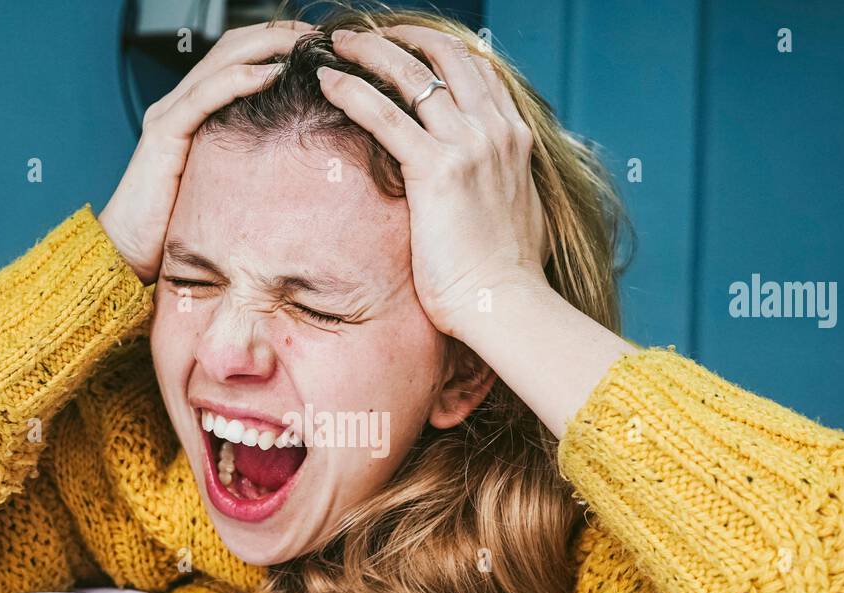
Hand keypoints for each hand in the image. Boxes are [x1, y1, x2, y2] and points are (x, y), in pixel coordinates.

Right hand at [99, 20, 313, 283]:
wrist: (128, 252)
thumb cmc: (175, 227)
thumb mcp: (223, 186)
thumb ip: (247, 163)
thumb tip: (294, 161)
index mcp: (194, 110)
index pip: (237, 56)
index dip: (275, 43)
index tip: (316, 46)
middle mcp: (180, 102)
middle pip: (232, 46)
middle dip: (277, 35)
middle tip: (318, 36)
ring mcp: (170, 113)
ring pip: (222, 60)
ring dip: (266, 47)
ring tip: (303, 45)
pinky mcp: (164, 133)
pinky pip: (205, 95)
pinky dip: (239, 79)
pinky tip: (271, 74)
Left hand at [316, 25, 551, 339]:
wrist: (506, 302)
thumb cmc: (504, 273)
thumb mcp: (514, 211)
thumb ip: (498, 182)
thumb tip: (481, 185)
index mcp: (515, 138)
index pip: (477, 70)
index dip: (438, 51)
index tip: (407, 48)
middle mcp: (495, 132)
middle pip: (446, 58)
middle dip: (401, 39)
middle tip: (364, 38)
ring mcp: (468, 146)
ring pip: (412, 75)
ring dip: (369, 51)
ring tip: (338, 44)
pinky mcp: (436, 170)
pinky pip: (385, 115)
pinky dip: (352, 90)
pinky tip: (328, 81)